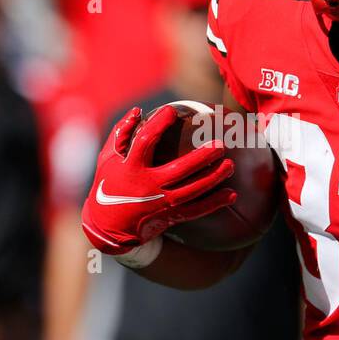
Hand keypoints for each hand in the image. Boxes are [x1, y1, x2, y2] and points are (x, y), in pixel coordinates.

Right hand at [81, 105, 235, 255]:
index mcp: (130, 168)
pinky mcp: (168, 216)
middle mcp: (146, 186)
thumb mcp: (107, 158)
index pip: (145, 141)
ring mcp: (159, 203)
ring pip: (191, 191)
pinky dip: (213, 204)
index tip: (172, 112)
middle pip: (178, 170)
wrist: (107, 227)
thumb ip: (121, 133)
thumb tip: (137, 111)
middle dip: (201, 157)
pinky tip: (231, 195)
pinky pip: (195, 211)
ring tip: (230, 165)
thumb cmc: (108, 185)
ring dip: (212, 179)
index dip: (158, 125)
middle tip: (220, 143)